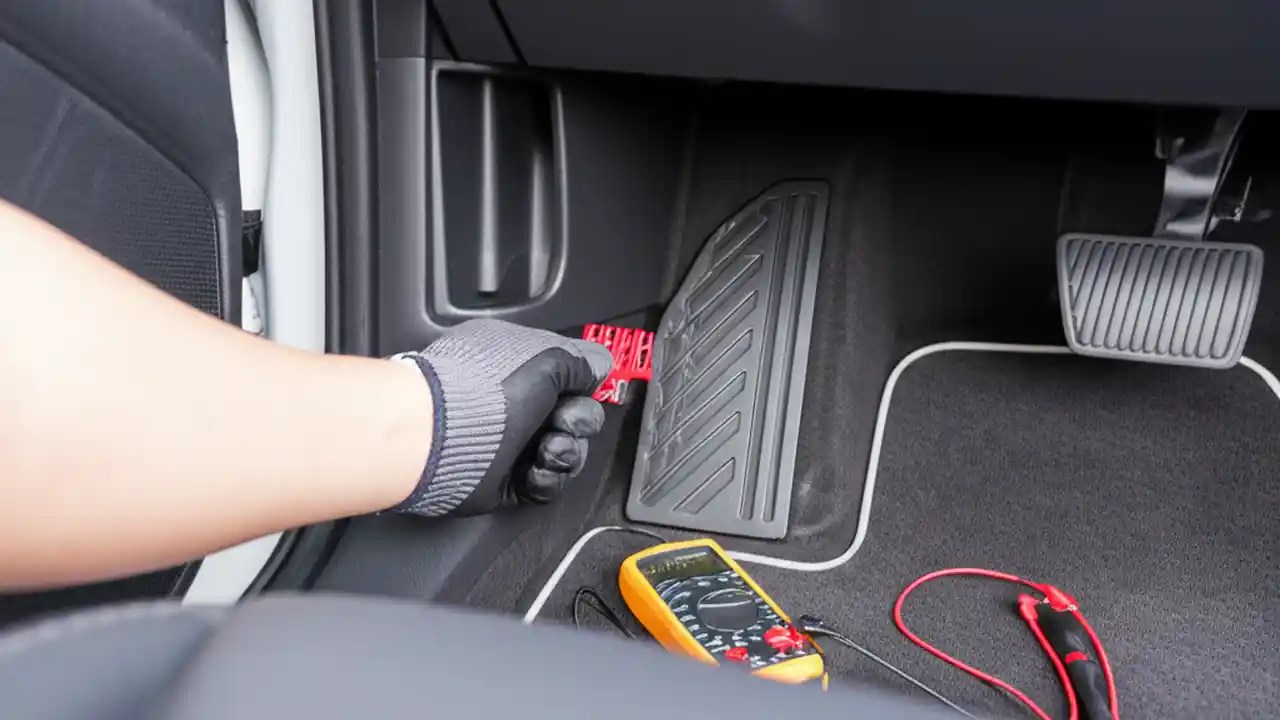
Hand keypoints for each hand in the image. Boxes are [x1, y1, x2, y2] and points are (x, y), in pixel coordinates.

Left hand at [391, 320, 613, 516]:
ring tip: (546, 451)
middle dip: (578, 421)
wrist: (442, 437)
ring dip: (566, 453)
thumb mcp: (549, 356)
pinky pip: (546, 483)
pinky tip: (533, 470)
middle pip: (574, 417)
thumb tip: (598, 367)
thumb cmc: (487, 389)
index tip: (584, 391)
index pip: (567, 376)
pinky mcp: (506, 478)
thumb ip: (582, 361)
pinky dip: (546, 479)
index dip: (583, 387)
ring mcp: (510, 441)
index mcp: (518, 364)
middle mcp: (515, 401)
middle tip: (561, 422)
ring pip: (565, 452)